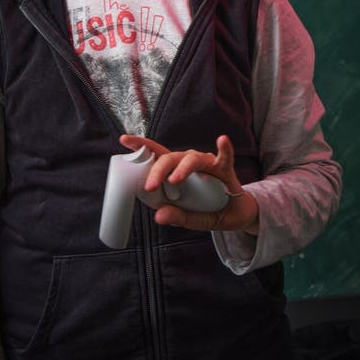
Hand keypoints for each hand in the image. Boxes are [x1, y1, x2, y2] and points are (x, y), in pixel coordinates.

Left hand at [119, 134, 258, 233]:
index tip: (124, 140)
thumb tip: (158, 215)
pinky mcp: (225, 169)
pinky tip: (222, 141)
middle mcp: (189, 163)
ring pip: (191, 158)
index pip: (156, 155)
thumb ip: (177, 217)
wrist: (236, 214)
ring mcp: (207, 164)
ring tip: (175, 180)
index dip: (140, 146)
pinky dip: (224, 149)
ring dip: (182, 168)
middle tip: (149, 187)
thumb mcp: (191, 219)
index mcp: (176, 171)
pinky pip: (224, 158)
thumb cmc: (209, 211)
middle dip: (158, 170)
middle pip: (170, 158)